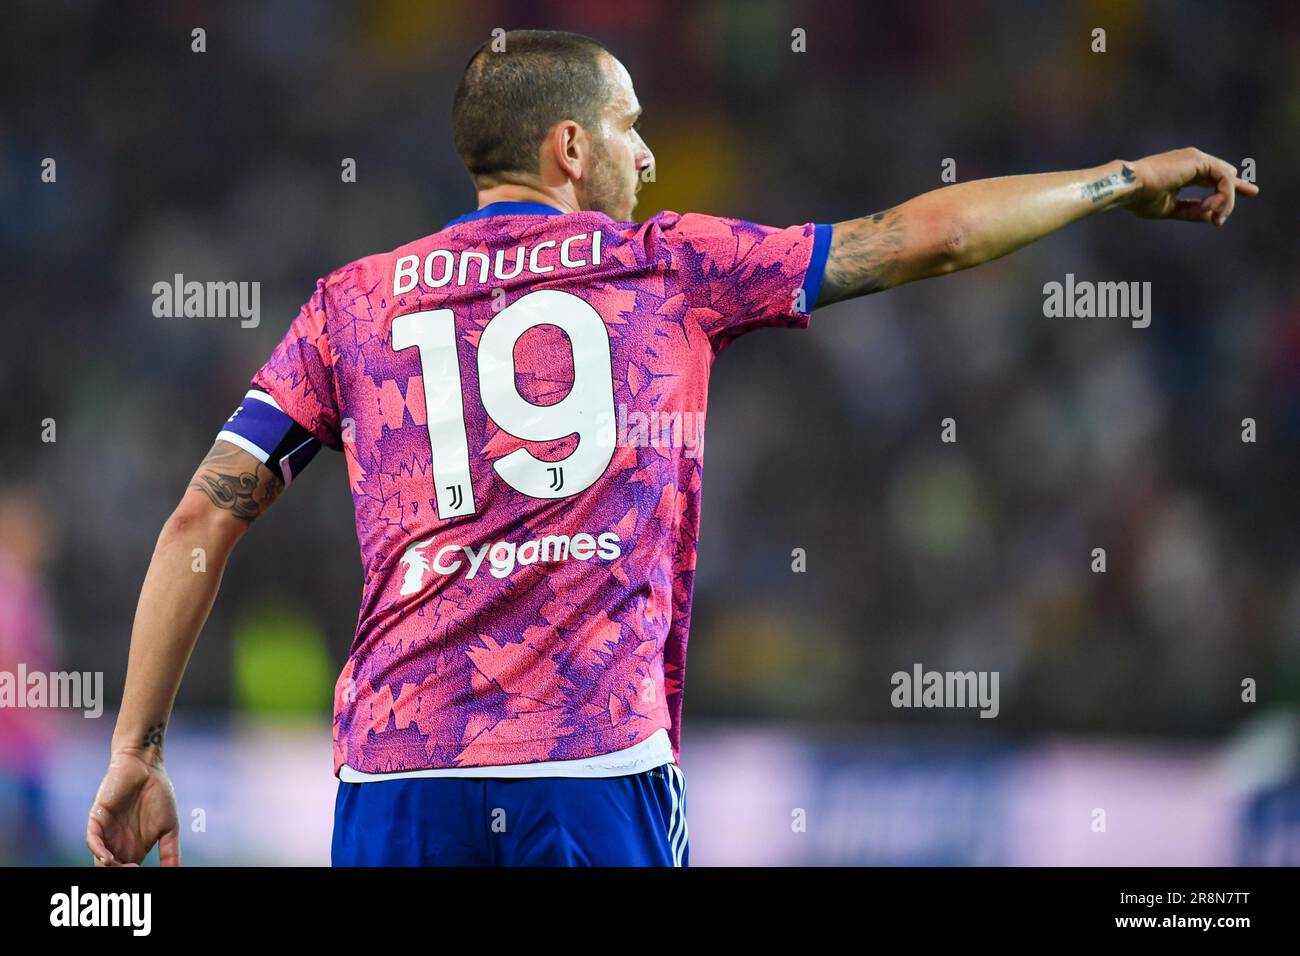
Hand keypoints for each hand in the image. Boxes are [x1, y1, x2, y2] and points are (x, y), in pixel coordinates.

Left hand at [86, 749, 181, 865]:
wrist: (148, 767)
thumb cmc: (159, 794)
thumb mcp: (169, 827)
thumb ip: (170, 851)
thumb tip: (176, 871)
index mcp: (134, 849)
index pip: (127, 871)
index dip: (133, 876)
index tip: (145, 874)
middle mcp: (117, 844)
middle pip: (112, 869)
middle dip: (120, 874)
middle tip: (135, 870)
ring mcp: (106, 832)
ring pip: (100, 859)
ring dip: (110, 867)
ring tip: (126, 867)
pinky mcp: (97, 819)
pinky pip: (93, 840)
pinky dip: (98, 851)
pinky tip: (108, 858)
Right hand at [1124, 147, 1258, 224]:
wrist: (1129, 188)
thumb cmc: (1140, 199)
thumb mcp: (1171, 209)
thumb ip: (1192, 211)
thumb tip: (1212, 217)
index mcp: (1183, 172)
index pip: (1211, 178)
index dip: (1224, 188)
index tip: (1239, 196)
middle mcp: (1192, 162)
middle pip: (1224, 173)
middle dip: (1237, 186)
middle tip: (1253, 192)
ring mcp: (1197, 159)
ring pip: (1225, 179)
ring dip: (1224, 202)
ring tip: (1216, 219)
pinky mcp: (1200, 161)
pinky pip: (1223, 179)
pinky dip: (1222, 196)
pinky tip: (1211, 208)